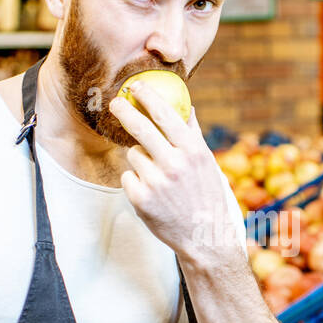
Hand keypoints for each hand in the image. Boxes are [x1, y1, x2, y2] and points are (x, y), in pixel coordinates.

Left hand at [109, 82, 241, 269]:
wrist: (204, 237)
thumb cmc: (206, 195)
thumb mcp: (206, 163)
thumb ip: (192, 134)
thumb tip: (186, 105)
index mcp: (193, 151)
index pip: (165, 114)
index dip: (147, 96)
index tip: (136, 86)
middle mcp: (174, 165)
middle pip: (140, 127)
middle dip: (124, 111)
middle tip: (116, 102)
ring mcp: (156, 183)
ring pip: (133, 154)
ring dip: (139, 158)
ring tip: (157, 175)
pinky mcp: (141, 200)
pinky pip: (128, 176)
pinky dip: (136, 180)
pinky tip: (152, 192)